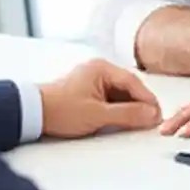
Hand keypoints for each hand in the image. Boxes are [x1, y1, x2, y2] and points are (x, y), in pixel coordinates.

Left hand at [39, 59, 161, 138]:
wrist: (32, 112)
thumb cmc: (60, 109)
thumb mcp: (98, 115)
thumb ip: (127, 114)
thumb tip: (151, 114)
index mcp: (102, 68)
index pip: (134, 82)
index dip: (148, 100)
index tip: (157, 114)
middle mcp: (98, 69)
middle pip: (128, 86)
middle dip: (140, 103)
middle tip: (149, 120)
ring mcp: (92, 79)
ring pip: (120, 92)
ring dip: (128, 106)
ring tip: (135, 122)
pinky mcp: (87, 89)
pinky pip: (110, 97)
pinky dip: (117, 107)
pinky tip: (120, 118)